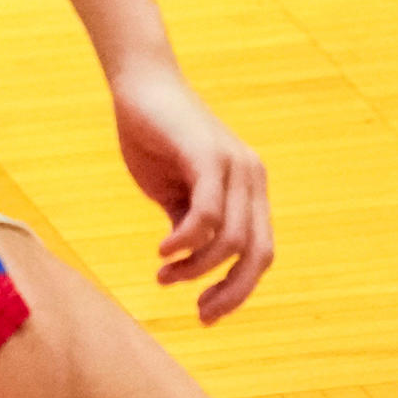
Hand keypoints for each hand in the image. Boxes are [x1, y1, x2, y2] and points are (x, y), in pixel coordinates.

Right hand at [110, 56, 271, 320]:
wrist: (139, 83)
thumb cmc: (153, 134)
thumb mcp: (173, 189)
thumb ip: (187, 222)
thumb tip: (187, 260)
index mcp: (248, 190)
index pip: (258, 253)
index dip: (237, 289)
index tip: (205, 311)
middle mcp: (251, 179)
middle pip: (257, 254)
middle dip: (231, 292)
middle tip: (200, 314)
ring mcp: (234, 167)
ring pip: (232, 240)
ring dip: (197, 268)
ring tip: (166, 274)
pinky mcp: (207, 157)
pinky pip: (208, 215)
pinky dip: (188, 242)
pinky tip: (164, 252)